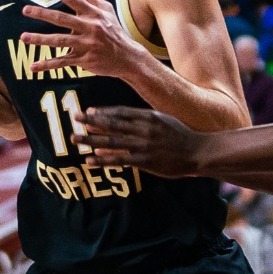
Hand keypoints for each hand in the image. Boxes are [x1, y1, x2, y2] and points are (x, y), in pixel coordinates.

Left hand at [16, 0, 150, 81]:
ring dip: (40, 39)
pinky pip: (62, 62)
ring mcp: (86, 45)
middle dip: (42, 14)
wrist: (128, 57)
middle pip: (62, 19)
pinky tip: (33, 67)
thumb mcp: (107, 11)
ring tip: (23, 37)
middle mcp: (90, 28)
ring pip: (59, 41)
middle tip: (25, 10)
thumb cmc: (116, 31)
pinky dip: (47, 65)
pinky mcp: (84, 60)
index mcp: (94, 14)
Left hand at [81, 106, 204, 175]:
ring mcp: (143, 145)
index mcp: (148, 117)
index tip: (88, 112)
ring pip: (111, 141)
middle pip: (112, 124)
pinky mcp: (144, 161)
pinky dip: (103, 160)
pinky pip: (119, 160)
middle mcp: (143, 129)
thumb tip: (129, 119)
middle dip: (91, 121)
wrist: (198, 152)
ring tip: (75, 138)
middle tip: (74, 118)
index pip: (120, 112)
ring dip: (90, 140)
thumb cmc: (181, 136)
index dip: (102, 112)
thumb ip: (146, 119)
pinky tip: (89, 160)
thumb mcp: (164, 120)